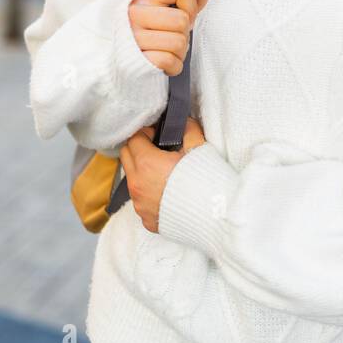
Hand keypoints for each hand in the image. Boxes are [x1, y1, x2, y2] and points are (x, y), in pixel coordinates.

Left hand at [120, 117, 205, 232]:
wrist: (217, 216)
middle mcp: (137, 185)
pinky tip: (168, 193)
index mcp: (147, 163)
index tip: (159, 134)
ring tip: (165, 172)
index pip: (134, 139)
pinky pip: (141, 202)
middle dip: (138, 149)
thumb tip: (183, 123)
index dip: (146, 133)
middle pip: (126, 157)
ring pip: (131, 180)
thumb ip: (188, 130)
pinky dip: (149, 194)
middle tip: (157, 148)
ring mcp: (140, 205)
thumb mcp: (200, 148)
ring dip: (142, 172)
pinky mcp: (147, 220)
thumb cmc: (207, 181)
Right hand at [128, 0, 210, 76]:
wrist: (127, 58)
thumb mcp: (170, 8)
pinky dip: (172, 66)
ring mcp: (133, 37)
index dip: (190, 4)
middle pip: (182, 20)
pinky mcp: (136, 60)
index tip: (181, 13)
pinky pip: (170, 61)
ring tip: (166, 48)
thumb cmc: (154, 30)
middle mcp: (135, 13)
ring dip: (179, 51)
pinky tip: (161, 60)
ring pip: (179, 42)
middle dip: (184, 32)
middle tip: (171, 35)